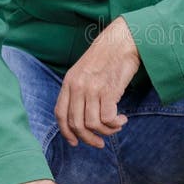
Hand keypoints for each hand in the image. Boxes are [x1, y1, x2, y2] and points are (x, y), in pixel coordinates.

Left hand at [55, 16, 139, 148]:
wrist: (123, 40)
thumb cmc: (108, 55)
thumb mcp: (85, 70)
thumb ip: (80, 89)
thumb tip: (83, 116)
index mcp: (69, 82)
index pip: (60, 114)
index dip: (66, 132)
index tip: (76, 142)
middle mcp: (77, 87)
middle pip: (76, 124)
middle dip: (88, 139)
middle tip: (100, 143)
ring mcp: (92, 89)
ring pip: (93, 124)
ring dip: (107, 131)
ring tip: (116, 126)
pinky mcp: (108, 90)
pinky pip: (108, 119)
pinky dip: (115, 124)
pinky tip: (122, 119)